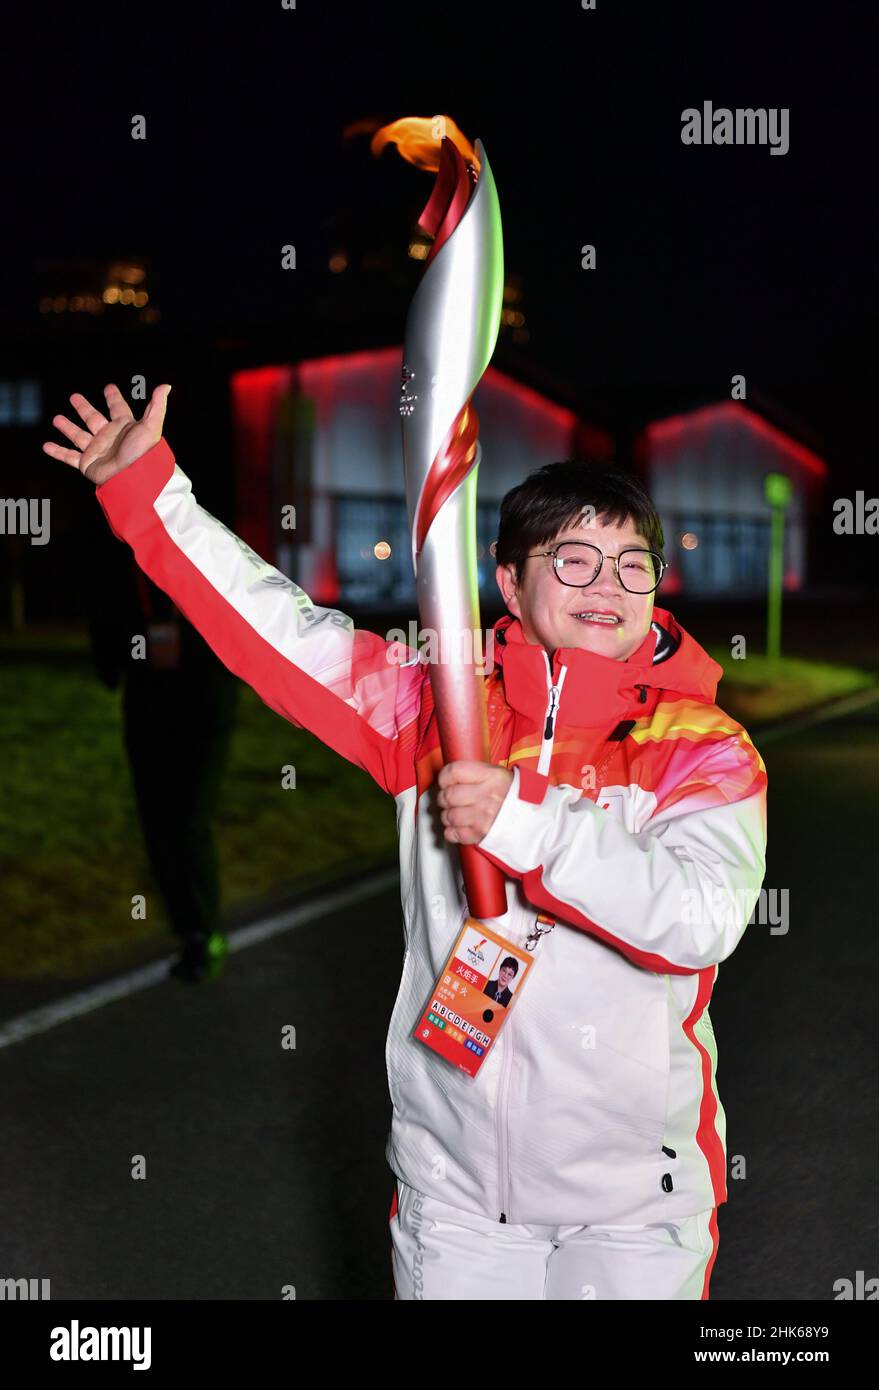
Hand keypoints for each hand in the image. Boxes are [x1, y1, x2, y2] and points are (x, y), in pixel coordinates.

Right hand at [42, 382, 171, 486]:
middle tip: (74, 397)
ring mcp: (97, 450)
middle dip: (84, 408)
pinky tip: (46, 445)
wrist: (133, 479)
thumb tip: (165, 386)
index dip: (114, 398)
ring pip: (78, 435)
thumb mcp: (151, 427)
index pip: (118, 408)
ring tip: (56, 418)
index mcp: (124, 427)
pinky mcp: (87, 464)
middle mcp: (109, 437)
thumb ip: (157, 406)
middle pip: (93, 418)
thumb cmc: (144, 454)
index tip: (109, 388)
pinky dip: (57, 452)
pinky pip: (69, 456)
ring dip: (68, 427)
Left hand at [436, 760, 513, 844]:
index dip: (444, 777)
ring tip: (456, 814)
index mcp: (492, 777)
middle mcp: (487, 796)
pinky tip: (459, 827)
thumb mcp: (501, 776)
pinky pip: (453, 834)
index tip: (445, 782)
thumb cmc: (517, 798)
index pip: (454, 771)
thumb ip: (476, 774)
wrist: (536, 821)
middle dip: (444, 799)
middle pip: (449, 795)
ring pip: (449, 816)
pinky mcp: (481, 835)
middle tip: (449, 800)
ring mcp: (483, 817)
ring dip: (448, 816)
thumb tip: (451, 777)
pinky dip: (452, 832)